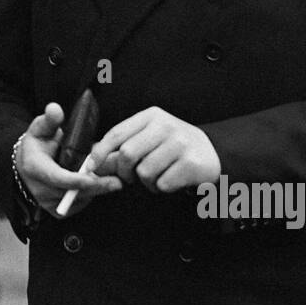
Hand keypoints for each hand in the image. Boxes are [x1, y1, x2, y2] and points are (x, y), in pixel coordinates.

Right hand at [16, 102, 120, 217]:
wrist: (26, 165)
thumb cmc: (37, 144)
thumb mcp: (40, 128)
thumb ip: (49, 119)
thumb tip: (55, 108)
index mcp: (34, 167)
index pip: (57, 178)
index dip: (75, 180)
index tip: (93, 177)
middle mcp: (39, 189)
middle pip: (72, 192)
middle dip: (96, 187)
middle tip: (118, 182)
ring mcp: (48, 203)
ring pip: (78, 200)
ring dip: (95, 191)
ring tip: (112, 180)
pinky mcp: (57, 211)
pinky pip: (78, 205)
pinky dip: (90, 195)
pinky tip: (99, 184)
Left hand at [88, 107, 221, 193]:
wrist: (213, 153)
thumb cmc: (174, 147)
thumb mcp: (149, 140)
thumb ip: (122, 149)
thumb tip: (95, 164)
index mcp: (151, 117)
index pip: (117, 133)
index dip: (101, 152)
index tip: (92, 166)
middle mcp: (166, 126)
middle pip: (127, 154)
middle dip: (124, 172)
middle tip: (131, 177)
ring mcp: (180, 143)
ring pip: (144, 172)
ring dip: (146, 183)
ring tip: (157, 177)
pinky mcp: (191, 163)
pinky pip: (162, 183)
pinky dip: (162, 188)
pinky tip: (171, 180)